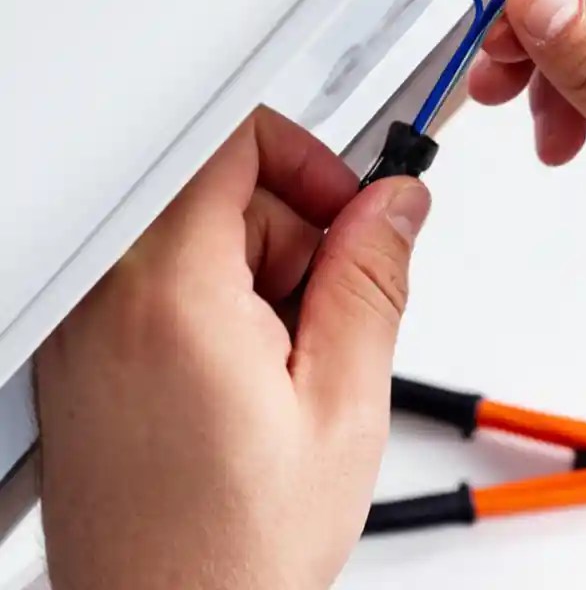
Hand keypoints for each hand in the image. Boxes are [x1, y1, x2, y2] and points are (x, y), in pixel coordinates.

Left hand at [37, 108, 428, 588]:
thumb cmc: (237, 545)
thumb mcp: (343, 404)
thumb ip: (372, 282)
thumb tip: (396, 206)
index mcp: (171, 294)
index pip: (231, 141)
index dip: (309, 159)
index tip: (349, 211)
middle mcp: (108, 301)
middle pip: (219, 193)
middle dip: (293, 239)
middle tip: (327, 321)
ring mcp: (87, 330)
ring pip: (195, 240)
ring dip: (258, 282)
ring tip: (285, 372)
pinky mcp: (86, 358)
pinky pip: (164, 289)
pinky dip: (219, 311)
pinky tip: (247, 383)